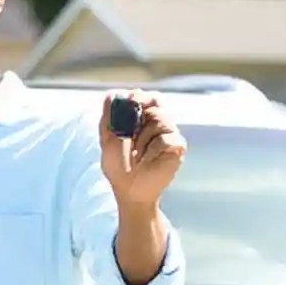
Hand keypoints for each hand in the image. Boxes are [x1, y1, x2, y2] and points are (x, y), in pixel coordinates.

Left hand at [98, 91, 186, 206]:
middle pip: (156, 104)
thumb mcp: (107, 139)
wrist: (129, 190)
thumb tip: (112, 93)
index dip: (141, 96)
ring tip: (139, 156)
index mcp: (143, 119)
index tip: (132, 100)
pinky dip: (152, 151)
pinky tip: (148, 162)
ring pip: (160, 119)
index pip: (148, 97)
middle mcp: (159, 124)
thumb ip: (109, 117)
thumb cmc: (118, 167)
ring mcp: (170, 135)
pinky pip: (166, 138)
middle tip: (131, 136)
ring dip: (143, 139)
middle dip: (139, 118)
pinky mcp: (178, 147)